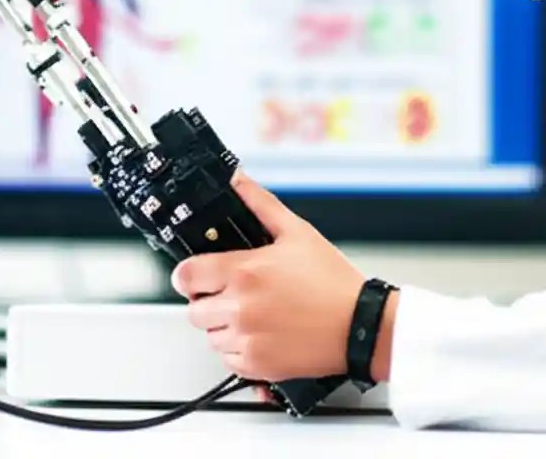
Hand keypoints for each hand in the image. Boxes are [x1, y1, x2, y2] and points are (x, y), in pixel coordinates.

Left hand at [171, 171, 364, 382]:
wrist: (360, 325)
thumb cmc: (333, 283)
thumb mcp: (297, 232)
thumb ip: (259, 203)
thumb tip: (237, 181)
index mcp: (243, 273)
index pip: (185, 276)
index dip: (189, 274)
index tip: (199, 275)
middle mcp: (240, 308)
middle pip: (193, 309)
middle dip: (208, 300)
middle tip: (233, 294)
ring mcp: (247, 340)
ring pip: (210, 336)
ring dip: (223, 326)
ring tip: (254, 314)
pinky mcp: (257, 365)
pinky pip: (228, 359)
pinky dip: (239, 349)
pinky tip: (262, 334)